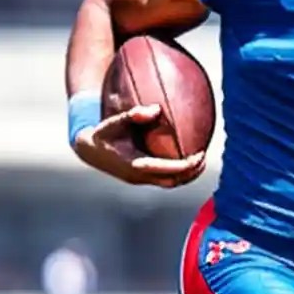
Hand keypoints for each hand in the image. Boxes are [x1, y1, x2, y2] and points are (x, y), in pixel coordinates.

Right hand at [72, 104, 205, 186]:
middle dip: (191, 173)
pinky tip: (187, 162)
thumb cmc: (104, 133)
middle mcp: (139, 177)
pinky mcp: (141, 178)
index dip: (186, 165)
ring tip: (200, 162)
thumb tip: (156, 109)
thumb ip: (134, 115)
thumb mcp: (115, 122)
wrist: (89, 150)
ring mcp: (140, 180)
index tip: (200, 154)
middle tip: (204, 158)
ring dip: (186, 176)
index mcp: (135, 165)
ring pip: (170, 184)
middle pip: (173, 182)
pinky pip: (164, 180)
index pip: (167, 170)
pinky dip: (177, 174)